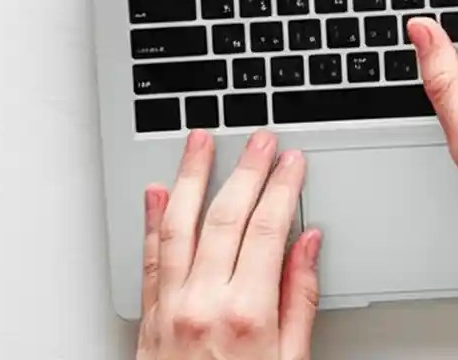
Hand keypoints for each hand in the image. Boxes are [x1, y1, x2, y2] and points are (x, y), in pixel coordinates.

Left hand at [137, 130, 320, 359]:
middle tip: (260, 139)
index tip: (293, 162)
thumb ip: (299, 298)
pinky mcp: (149, 318)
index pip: (267, 228)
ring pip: (179, 225)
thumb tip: (308, 245)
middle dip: (245, 170)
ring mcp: (170, 308)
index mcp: (247, 314)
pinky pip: (150, 256)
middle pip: (224, 217)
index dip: (283, 187)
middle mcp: (203, 304)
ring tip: (200, 143)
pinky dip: (153, 219)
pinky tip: (158, 192)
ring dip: (190, 176)